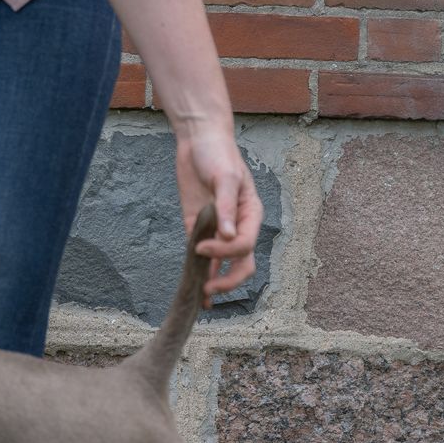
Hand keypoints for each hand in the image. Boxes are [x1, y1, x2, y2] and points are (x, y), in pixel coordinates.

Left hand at [174, 126, 262, 305]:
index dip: (223, 252)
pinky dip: (199, 271)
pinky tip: (193, 286)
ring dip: (214, 283)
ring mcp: (217, 230)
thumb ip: (227, 207)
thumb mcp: (225, 177)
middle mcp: (237, 226)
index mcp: (251, 215)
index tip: (200, 247)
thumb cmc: (218, 154)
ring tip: (201, 300)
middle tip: (207, 291)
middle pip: (241, 264)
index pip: (243, 245)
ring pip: (222, 265)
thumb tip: (227, 236)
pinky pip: (201, 256)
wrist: (199, 142)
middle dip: (227, 281)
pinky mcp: (198, 228)